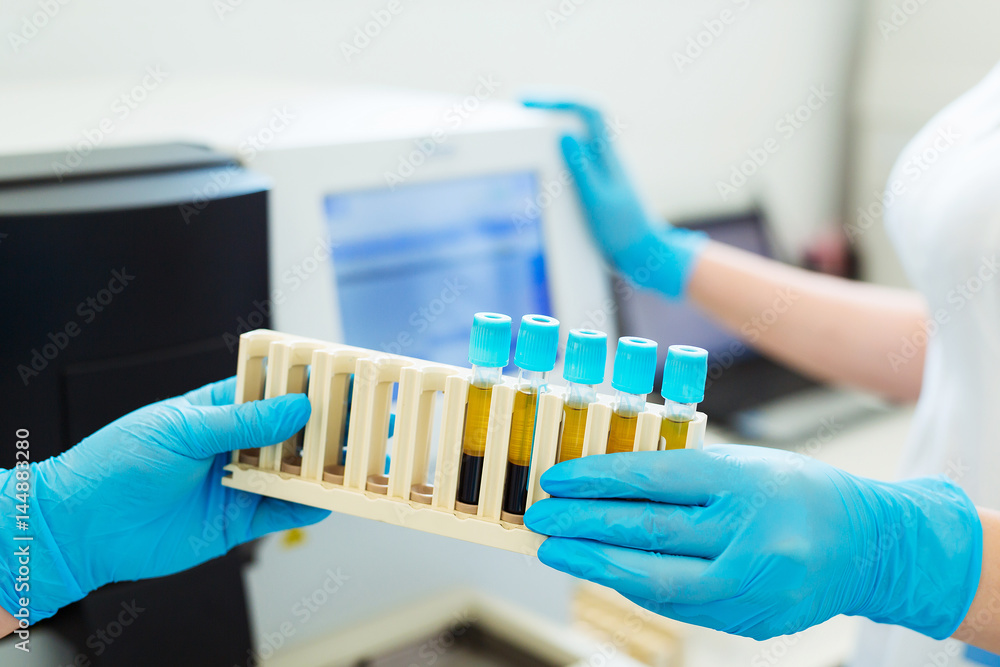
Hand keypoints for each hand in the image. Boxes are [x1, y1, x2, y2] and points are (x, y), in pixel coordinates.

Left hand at [0, 378, 329, 621]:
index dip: (312, 384)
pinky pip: (283, 511)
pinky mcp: (239, 521)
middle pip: (296, 431)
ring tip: (360, 462)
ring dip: (327, 467)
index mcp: (220, 408)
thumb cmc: (115, 464)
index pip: (276, 389)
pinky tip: (328, 499)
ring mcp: (240, 481)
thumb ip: (242, 421)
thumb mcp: (181, 429)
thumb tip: (296, 408)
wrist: (83, 528)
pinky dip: (308, 507)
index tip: (347, 379)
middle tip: (368, 423)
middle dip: (331, 427)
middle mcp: (236, 443)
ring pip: (296, 472)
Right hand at [523, 100, 706, 297]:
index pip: (587, 110)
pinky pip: (573, 157)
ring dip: (551, 126)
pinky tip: (540, 161)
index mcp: (608, 155)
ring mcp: (601, 169)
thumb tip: (564, 136)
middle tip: (519, 105)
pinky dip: (554, 151)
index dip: (558, 99)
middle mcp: (605, 156)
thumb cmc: (623, 230)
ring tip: (524, 129)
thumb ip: (582, 168)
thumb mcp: (597, 199)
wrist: (643, 254)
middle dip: (550, 106)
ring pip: (576, 136)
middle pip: (580, 116)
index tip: (527, 101)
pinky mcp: (596, 184)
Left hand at [524, 445, 981, 639]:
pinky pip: (678, 606)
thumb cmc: (798, 492)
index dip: (599, 477)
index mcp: (749, 481)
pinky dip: (634, 587)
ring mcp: (754, 585)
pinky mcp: (752, 620)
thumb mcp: (746, 464)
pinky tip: (601, 570)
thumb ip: (683, 475)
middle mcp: (752, 535)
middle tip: (537, 516)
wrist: (871, 546)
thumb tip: (605, 485)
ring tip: (555, 550)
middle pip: (649, 529)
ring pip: (656, 579)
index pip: (658, 477)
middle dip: (583, 523)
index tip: (556, 477)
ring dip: (596, 564)